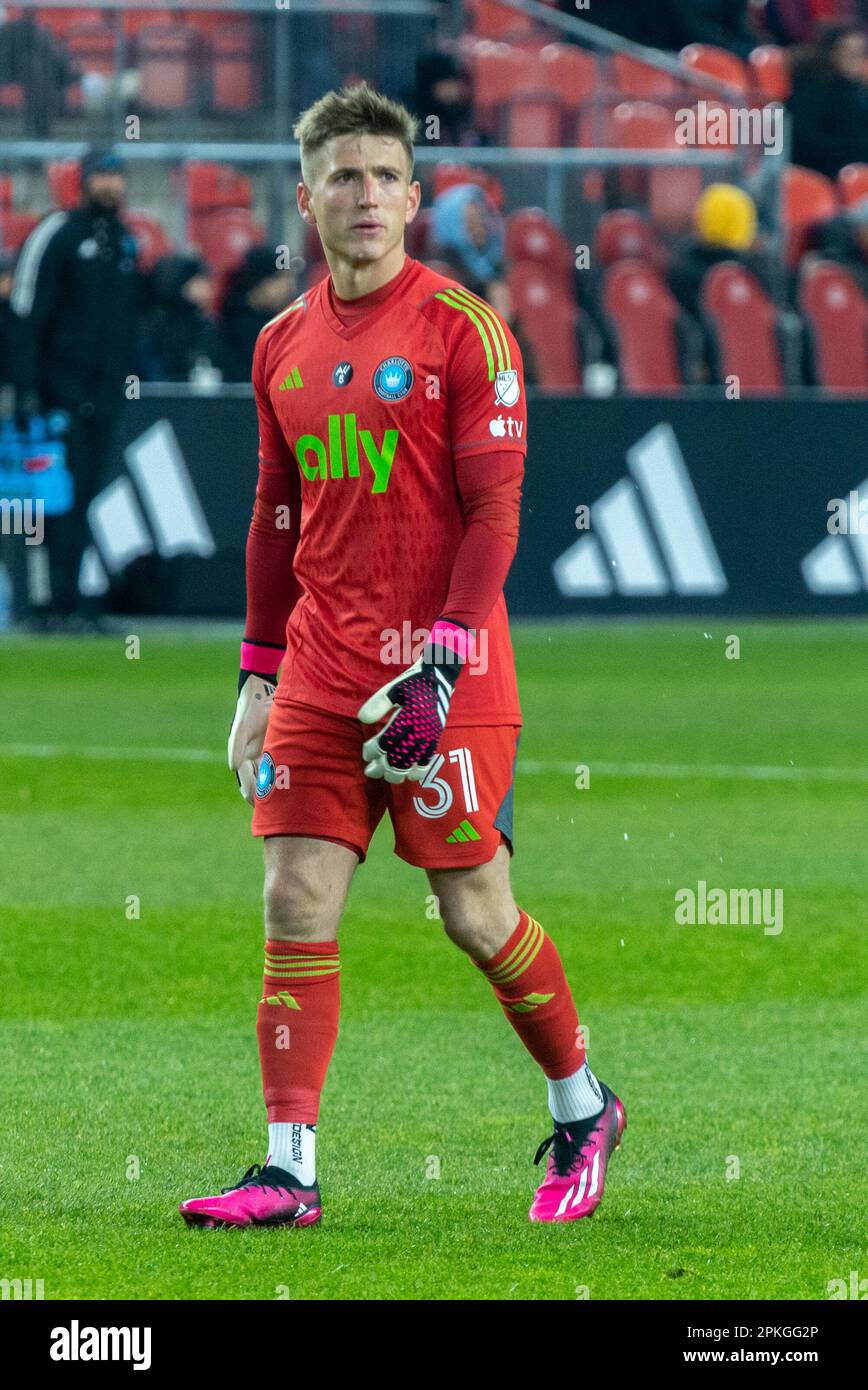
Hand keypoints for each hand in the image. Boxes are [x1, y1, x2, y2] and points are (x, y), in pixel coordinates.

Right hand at [228, 672, 275, 803]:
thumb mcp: (241, 726)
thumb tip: (233, 767)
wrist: (261, 691)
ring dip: (275, 787)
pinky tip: (293, 783)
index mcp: (243, 755)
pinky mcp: (277, 744)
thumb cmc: (249, 709)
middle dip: (263, 795)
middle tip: (272, 811)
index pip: (247, 779)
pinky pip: (281, 763)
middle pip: (258, 781)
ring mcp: (265, 751)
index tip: (256, 804)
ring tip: (284, 803)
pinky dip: (284, 774)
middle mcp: (254, 756)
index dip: (251, 792)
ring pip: (270, 775)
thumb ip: (236, 745)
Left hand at [358, 621, 468, 782]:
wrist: (440, 676)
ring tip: (387, 777)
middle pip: (400, 757)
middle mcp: (421, 729)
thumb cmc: (412, 682)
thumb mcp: (393, 688)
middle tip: (370, 771)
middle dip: (383, 767)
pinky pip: (429, 759)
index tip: (366, 752)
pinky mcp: (436, 736)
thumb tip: (362, 719)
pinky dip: (419, 770)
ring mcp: (430, 734)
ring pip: (413, 762)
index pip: (388, 741)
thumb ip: (378, 703)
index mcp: (409, 716)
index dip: (374, 750)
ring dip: (399, 772)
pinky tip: (410, 776)